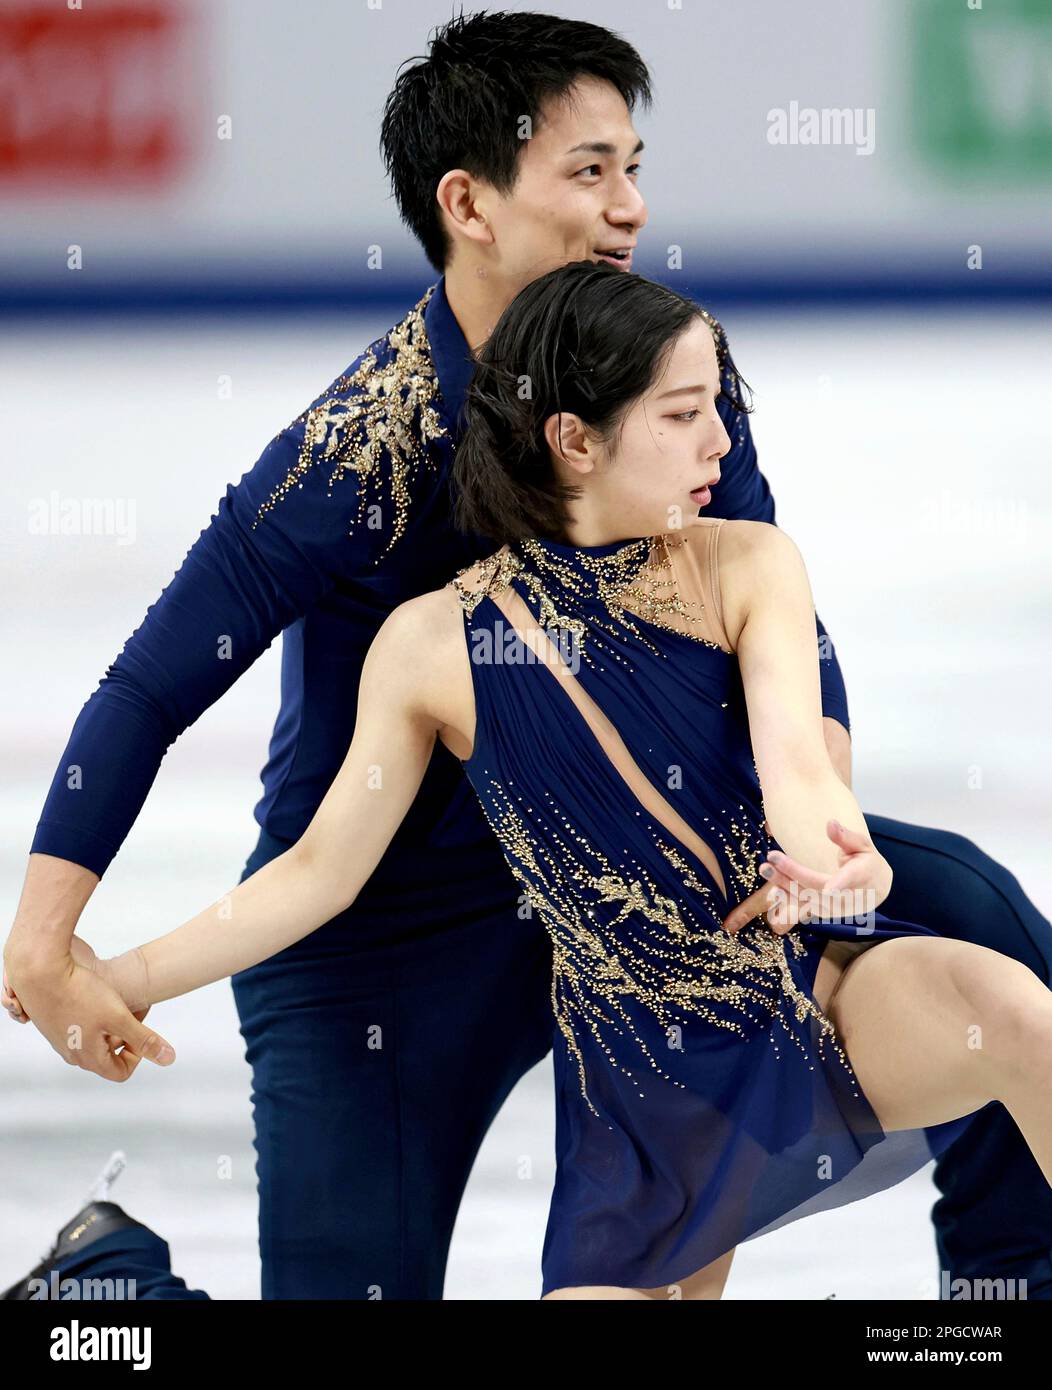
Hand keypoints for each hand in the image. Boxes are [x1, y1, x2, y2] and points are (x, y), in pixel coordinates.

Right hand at [2, 937, 172, 1080]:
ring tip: (115, 999)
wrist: (40, 972)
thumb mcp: (119, 1017)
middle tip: (131, 1009)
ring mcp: (61, 1037)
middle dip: (126, 1032)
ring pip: (96, 1036)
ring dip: (111, 1021)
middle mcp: (72, 1053)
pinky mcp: (54, 1021)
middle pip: (108, 1053)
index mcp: (89, 1058)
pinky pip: (82, 1024)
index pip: (121, 1072)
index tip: (141, 1031)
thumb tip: (168, 1058)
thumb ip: (144, 1039)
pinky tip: (97, 993)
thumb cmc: (79, 994)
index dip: (138, 1054)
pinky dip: (95, 1012)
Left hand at [722, 819, 891, 935]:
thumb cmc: (865, 861)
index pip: (850, 880)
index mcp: (861, 876)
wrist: (873, 889)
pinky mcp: (823, 913)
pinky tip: (770, 892)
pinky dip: (786, 900)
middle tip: (770, 859)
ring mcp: (835, 908)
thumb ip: (846, 837)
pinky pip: (802, 908)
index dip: (840, 886)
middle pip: (818, 887)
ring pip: (806, 898)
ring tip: (765, 870)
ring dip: (783, 885)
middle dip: (793, 874)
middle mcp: (848, 897)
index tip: (828, 889)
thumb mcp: (861, 845)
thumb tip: (831, 823)